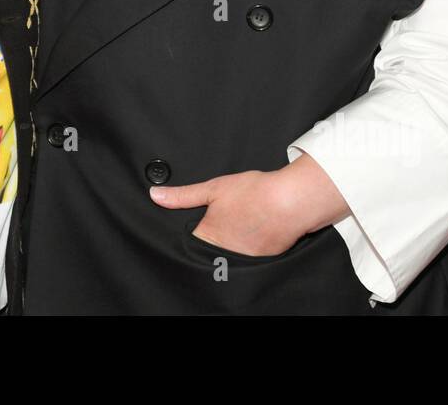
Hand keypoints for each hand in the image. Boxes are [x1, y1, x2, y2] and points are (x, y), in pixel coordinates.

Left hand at [149, 153, 349, 256]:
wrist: (292, 201)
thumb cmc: (254, 192)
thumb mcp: (213, 188)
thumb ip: (183, 196)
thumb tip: (155, 195)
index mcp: (208, 237)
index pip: (191, 242)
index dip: (195, 230)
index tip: (202, 221)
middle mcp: (224, 253)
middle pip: (211, 251)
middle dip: (215, 238)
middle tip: (228, 220)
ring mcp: (245, 259)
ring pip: (231, 254)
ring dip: (233, 242)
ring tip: (243, 223)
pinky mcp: (264, 260)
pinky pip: (251, 256)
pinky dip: (251, 244)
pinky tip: (257, 229)